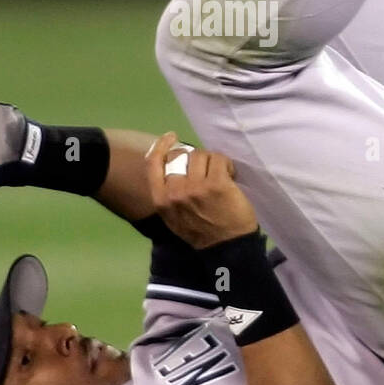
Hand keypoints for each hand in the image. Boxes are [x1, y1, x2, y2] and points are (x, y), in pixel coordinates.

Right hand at [145, 132, 257, 249]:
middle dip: (194, 158)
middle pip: (180, 156)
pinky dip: (225, 164)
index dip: (161, 146)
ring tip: (220, 175)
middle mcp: (175, 192)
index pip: (153, 163)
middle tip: (206, 169)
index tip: (170, 137)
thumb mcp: (172, 216)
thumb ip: (167, 191)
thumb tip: (172, 161)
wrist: (226, 247)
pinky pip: (218, 158)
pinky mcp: (217, 183)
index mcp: (161, 200)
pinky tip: (230, 175)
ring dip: (212, 161)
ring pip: (200, 155)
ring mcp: (196, 187)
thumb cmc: (200, 231)